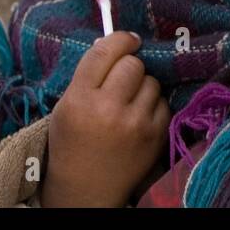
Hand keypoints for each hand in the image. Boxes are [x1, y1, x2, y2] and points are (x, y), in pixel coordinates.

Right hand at [41, 31, 170, 207]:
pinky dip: (152, 106)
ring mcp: (136, 123)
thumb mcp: (66, 106)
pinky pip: (162, 102)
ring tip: (127, 104)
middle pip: (133, 64)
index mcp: (79, 100)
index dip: (120, 39)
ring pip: (151, 81)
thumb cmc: (73, 143)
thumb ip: (88, 75)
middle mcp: (108, 109)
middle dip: (129, 67)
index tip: (128, 40)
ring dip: (142, 87)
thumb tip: (116, 41)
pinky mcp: (156, 134)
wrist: (86, 189)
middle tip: (121, 80)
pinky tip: (138, 119)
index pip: (105, 52)